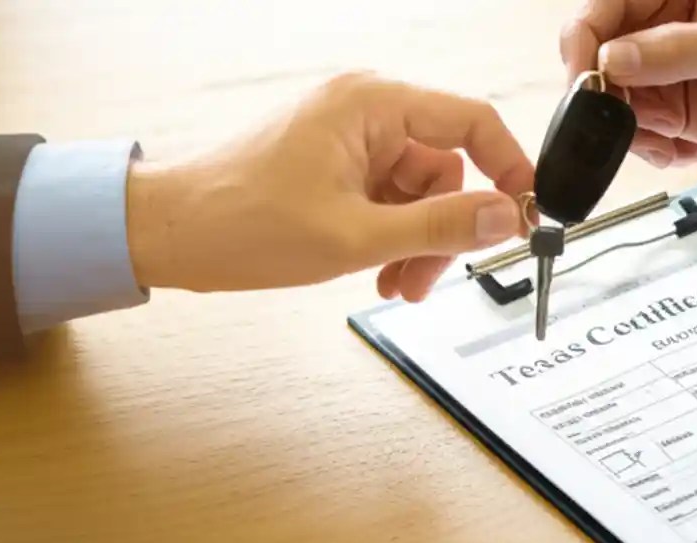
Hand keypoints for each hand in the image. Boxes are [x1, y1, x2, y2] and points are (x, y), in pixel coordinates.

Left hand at [126, 71, 534, 301]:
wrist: (168, 234)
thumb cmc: (242, 222)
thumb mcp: (357, 235)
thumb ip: (440, 227)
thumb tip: (506, 218)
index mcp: (370, 104)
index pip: (472, 122)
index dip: (509, 168)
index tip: (528, 213)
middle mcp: (364, 110)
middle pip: (447, 167)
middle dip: (445, 228)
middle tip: (428, 278)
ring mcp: (348, 137)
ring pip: (419, 192)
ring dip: (416, 243)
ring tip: (392, 284)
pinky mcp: (335, 163)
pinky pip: (389, 199)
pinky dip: (391, 238)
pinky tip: (375, 271)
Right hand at [559, 0, 696, 166]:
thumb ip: (676, 52)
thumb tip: (613, 60)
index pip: (605, 6)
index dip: (585, 41)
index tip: (586, 80)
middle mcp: (656, 24)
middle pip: (596, 55)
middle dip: (601, 97)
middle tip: (621, 126)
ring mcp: (658, 68)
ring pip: (609, 100)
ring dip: (627, 132)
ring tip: (666, 146)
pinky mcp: (666, 105)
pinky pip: (634, 129)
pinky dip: (648, 148)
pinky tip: (682, 151)